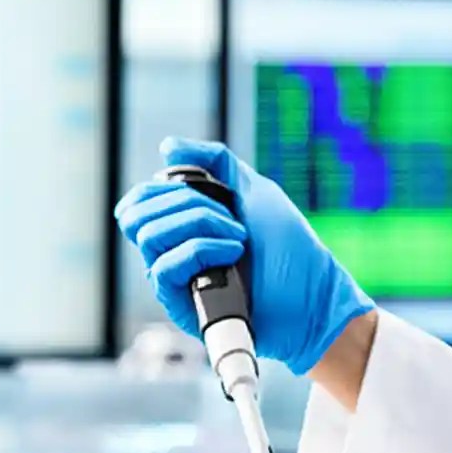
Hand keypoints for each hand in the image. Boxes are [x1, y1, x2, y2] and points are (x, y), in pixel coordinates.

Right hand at [114, 137, 373, 374]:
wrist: (312, 295)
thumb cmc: (289, 248)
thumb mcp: (254, 190)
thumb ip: (215, 161)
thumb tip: (167, 146)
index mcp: (184, 226)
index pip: (141, 200)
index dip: (164, 188)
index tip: (204, 192)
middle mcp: (173, 251)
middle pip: (138, 215)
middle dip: (188, 204)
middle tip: (231, 218)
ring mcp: (177, 279)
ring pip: (149, 235)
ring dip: (200, 225)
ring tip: (239, 238)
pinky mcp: (181, 305)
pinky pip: (164, 267)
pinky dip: (202, 249)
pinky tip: (233, 255)